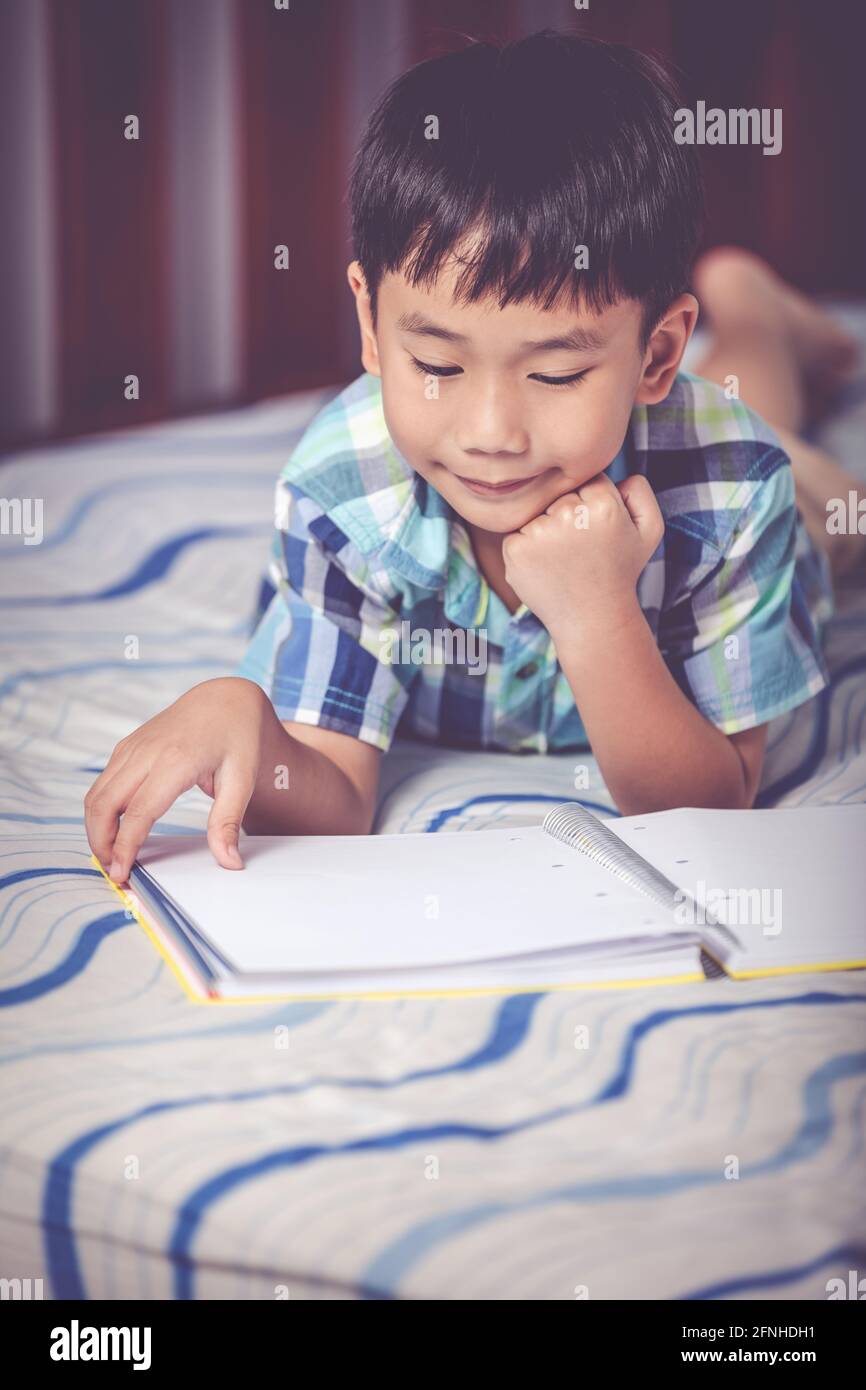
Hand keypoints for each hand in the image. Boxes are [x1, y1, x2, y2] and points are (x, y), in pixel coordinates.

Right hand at [84, 677, 278, 882]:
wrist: (226, 699)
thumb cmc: (237, 738)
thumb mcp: (243, 779)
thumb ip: (227, 822)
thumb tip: (230, 863)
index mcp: (176, 760)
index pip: (139, 811)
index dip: (125, 846)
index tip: (122, 873)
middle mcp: (146, 752)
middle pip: (104, 804)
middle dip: (101, 843)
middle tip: (114, 871)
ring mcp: (133, 747)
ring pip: (97, 794)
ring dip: (96, 828)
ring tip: (111, 856)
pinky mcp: (127, 747)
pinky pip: (103, 783)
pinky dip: (101, 810)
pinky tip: (114, 830)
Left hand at [501, 474, 663, 638]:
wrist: (592, 619)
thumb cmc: (619, 572)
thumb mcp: (648, 531)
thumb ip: (640, 491)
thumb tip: (616, 471)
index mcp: (603, 504)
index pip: (587, 481)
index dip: (592, 504)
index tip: (596, 530)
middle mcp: (570, 514)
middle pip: (559, 495)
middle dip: (567, 515)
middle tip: (580, 549)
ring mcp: (540, 532)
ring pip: (537, 513)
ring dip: (545, 531)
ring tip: (564, 560)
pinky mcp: (516, 549)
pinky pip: (516, 533)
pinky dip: (526, 548)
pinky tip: (546, 568)